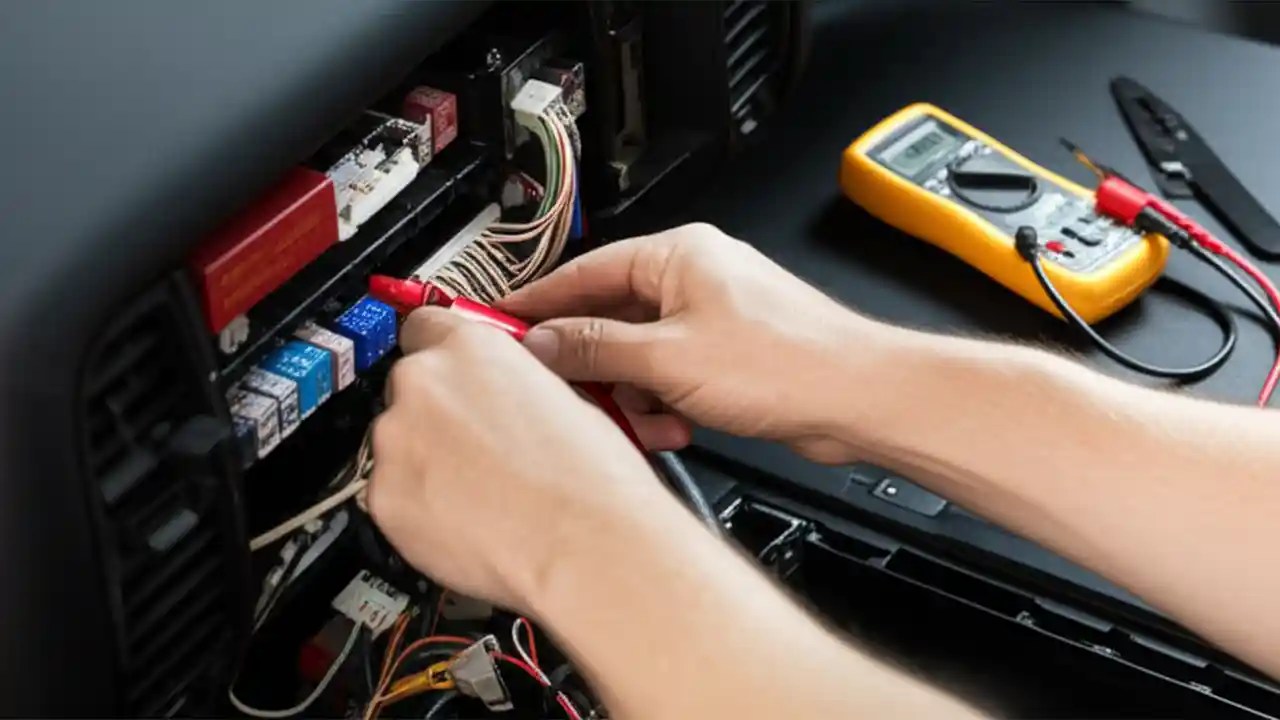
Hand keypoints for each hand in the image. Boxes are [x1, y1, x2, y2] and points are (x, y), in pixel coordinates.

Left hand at [367, 308, 667, 610]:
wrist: (584, 546)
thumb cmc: (592, 478)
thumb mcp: (564, 395)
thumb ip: (510, 381)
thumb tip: (498, 391)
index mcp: (471, 347)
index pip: (424, 327)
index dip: (440, 356)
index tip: (448, 376)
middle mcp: (423, 382)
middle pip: (409, 390)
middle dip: (436, 417)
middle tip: (480, 451)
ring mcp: (394, 440)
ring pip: (397, 444)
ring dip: (425, 462)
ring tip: (479, 495)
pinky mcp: (381, 497)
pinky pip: (390, 494)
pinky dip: (417, 507)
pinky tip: (464, 521)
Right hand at [501, 223, 889, 462]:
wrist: (858, 399)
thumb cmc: (788, 362)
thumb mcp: (668, 357)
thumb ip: (595, 348)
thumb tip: (541, 343)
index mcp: (678, 255)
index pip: (585, 271)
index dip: (538, 301)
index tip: (500, 324)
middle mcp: (694, 279)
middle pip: (610, 316)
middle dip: (591, 362)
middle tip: (560, 391)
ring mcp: (711, 319)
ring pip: (639, 354)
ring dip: (632, 393)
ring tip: (639, 420)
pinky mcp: (726, 357)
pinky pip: (670, 375)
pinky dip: (662, 402)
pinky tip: (671, 427)